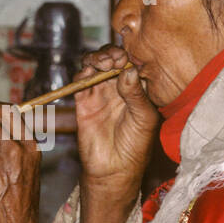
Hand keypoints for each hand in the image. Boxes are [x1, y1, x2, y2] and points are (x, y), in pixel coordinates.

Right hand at [73, 45, 158, 197]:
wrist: (113, 169)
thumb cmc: (136, 145)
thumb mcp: (144, 118)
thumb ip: (136, 94)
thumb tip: (128, 70)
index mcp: (137, 88)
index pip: (131, 63)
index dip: (128, 56)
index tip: (125, 59)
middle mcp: (118, 87)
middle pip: (111, 59)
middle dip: (110, 54)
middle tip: (112, 60)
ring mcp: (100, 93)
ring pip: (94, 65)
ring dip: (96, 58)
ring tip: (100, 63)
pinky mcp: (83, 101)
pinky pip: (79, 81)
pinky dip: (81, 73)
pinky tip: (87, 74)